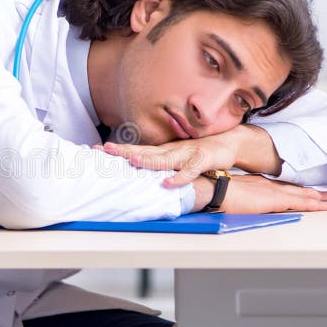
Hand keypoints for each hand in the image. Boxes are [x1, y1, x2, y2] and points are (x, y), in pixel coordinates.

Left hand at [98, 126, 263, 187]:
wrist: (228, 143)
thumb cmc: (198, 152)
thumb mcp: (175, 157)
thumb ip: (158, 162)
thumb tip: (137, 167)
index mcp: (164, 150)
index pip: (138, 149)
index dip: (119, 149)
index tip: (98, 149)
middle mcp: (171, 150)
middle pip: (146, 151)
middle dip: (126, 151)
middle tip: (106, 150)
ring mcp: (186, 154)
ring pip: (165, 159)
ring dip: (148, 160)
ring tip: (132, 161)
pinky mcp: (202, 161)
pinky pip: (189, 171)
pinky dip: (179, 177)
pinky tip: (168, 183)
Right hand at [218, 174, 326, 212]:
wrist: (214, 190)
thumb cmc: (216, 193)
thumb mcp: (230, 192)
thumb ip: (238, 196)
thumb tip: (236, 202)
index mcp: (256, 183)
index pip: (280, 186)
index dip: (293, 188)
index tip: (302, 189)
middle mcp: (267, 184)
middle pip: (294, 188)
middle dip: (310, 191)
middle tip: (326, 192)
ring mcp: (273, 191)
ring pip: (301, 194)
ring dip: (316, 197)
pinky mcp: (276, 200)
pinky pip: (300, 202)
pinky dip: (313, 204)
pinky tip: (323, 205)